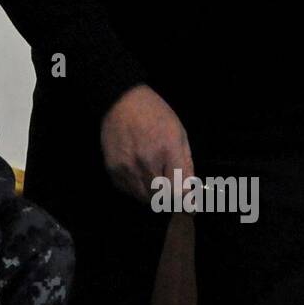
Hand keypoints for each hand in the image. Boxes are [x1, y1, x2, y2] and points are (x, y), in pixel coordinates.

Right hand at [100, 84, 193, 203]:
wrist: (121, 101)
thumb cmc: (155, 114)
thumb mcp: (179, 134)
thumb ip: (186, 165)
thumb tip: (190, 193)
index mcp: (168, 151)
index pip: (179, 192)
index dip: (185, 201)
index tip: (187, 203)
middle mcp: (147, 162)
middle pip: (161, 198)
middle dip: (169, 197)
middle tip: (170, 187)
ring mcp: (127, 167)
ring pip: (143, 198)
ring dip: (152, 194)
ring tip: (154, 179)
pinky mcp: (113, 169)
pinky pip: (128, 191)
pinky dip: (136, 189)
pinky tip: (139, 174)